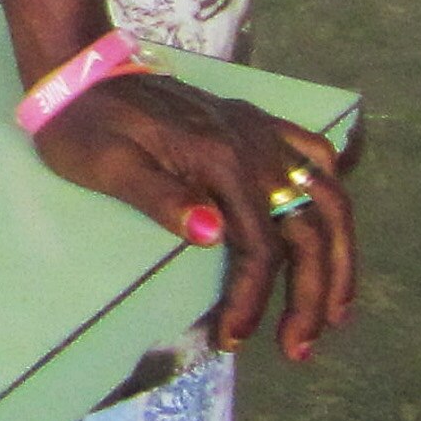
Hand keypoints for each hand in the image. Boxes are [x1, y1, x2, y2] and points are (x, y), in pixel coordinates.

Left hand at [30, 72, 358, 361]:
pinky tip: (331, 227)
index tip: (234, 339)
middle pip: (309, 230)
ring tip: (338, 310)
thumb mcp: (108, 167)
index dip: (253, 300)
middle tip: (299, 348)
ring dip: (341, 255)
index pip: (259, 246)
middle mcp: (253, 146)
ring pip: (328, 197)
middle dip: (314, 294)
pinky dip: (332, 192)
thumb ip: (161, 199)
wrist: (79, 72)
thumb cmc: (85, 127)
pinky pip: (314, 154)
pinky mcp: (255, 124)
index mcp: (218, 161)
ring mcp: (259, 132)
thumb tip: (213, 235)